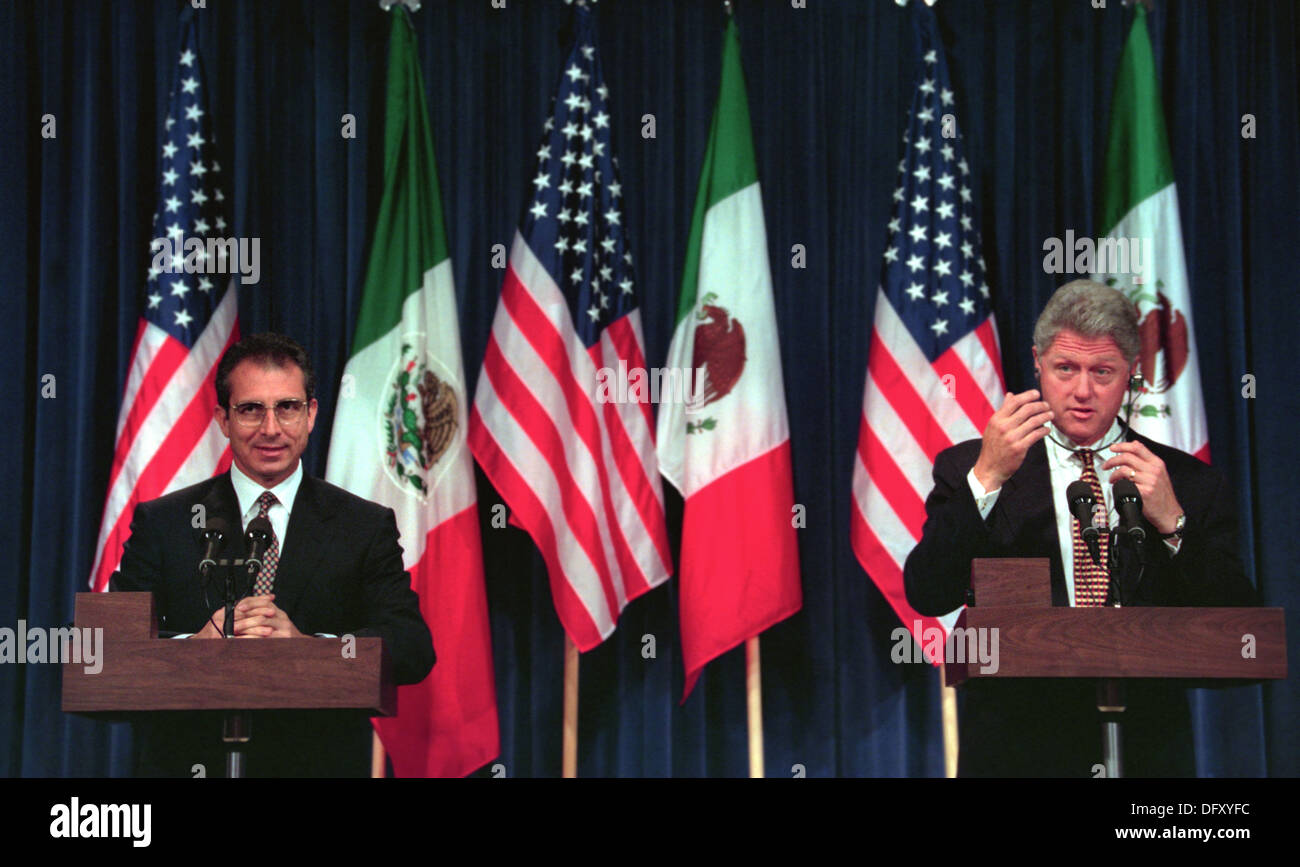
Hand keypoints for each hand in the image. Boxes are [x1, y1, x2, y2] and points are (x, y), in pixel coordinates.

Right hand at [189, 594, 303, 638]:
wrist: (200, 644)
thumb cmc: (215, 631)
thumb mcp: (225, 618)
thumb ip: (240, 612)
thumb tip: (259, 604)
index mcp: (224, 611)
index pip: (243, 602)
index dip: (258, 600)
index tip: (270, 598)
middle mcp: (222, 619)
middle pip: (244, 613)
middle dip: (260, 612)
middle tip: (272, 612)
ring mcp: (222, 630)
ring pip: (242, 627)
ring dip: (257, 628)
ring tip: (270, 630)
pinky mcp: (223, 641)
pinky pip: (239, 640)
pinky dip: (250, 640)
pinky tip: (259, 641)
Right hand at [972, 390, 1053, 490]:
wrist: (989, 468)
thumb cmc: (992, 447)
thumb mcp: (993, 426)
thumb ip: (1003, 410)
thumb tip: (1010, 395)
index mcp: (996, 419)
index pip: (1015, 402)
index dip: (1028, 395)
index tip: (1037, 394)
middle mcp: (1003, 427)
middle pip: (1027, 409)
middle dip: (1040, 405)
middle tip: (1047, 406)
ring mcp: (1011, 437)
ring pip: (1034, 422)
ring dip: (1045, 416)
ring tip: (1050, 415)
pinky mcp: (1019, 448)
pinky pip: (1036, 435)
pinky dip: (1044, 430)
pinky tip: (1047, 429)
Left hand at [1103, 441, 1182, 533]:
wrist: (1170, 513)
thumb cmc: (1163, 495)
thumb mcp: (1159, 473)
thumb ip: (1146, 460)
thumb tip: (1133, 446)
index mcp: (1157, 463)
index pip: (1137, 447)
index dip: (1122, 446)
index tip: (1112, 448)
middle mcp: (1154, 470)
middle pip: (1127, 457)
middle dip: (1112, 460)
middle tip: (1106, 465)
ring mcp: (1149, 481)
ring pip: (1124, 470)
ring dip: (1113, 474)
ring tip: (1112, 479)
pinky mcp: (1144, 492)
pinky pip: (1125, 484)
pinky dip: (1117, 485)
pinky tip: (1118, 487)